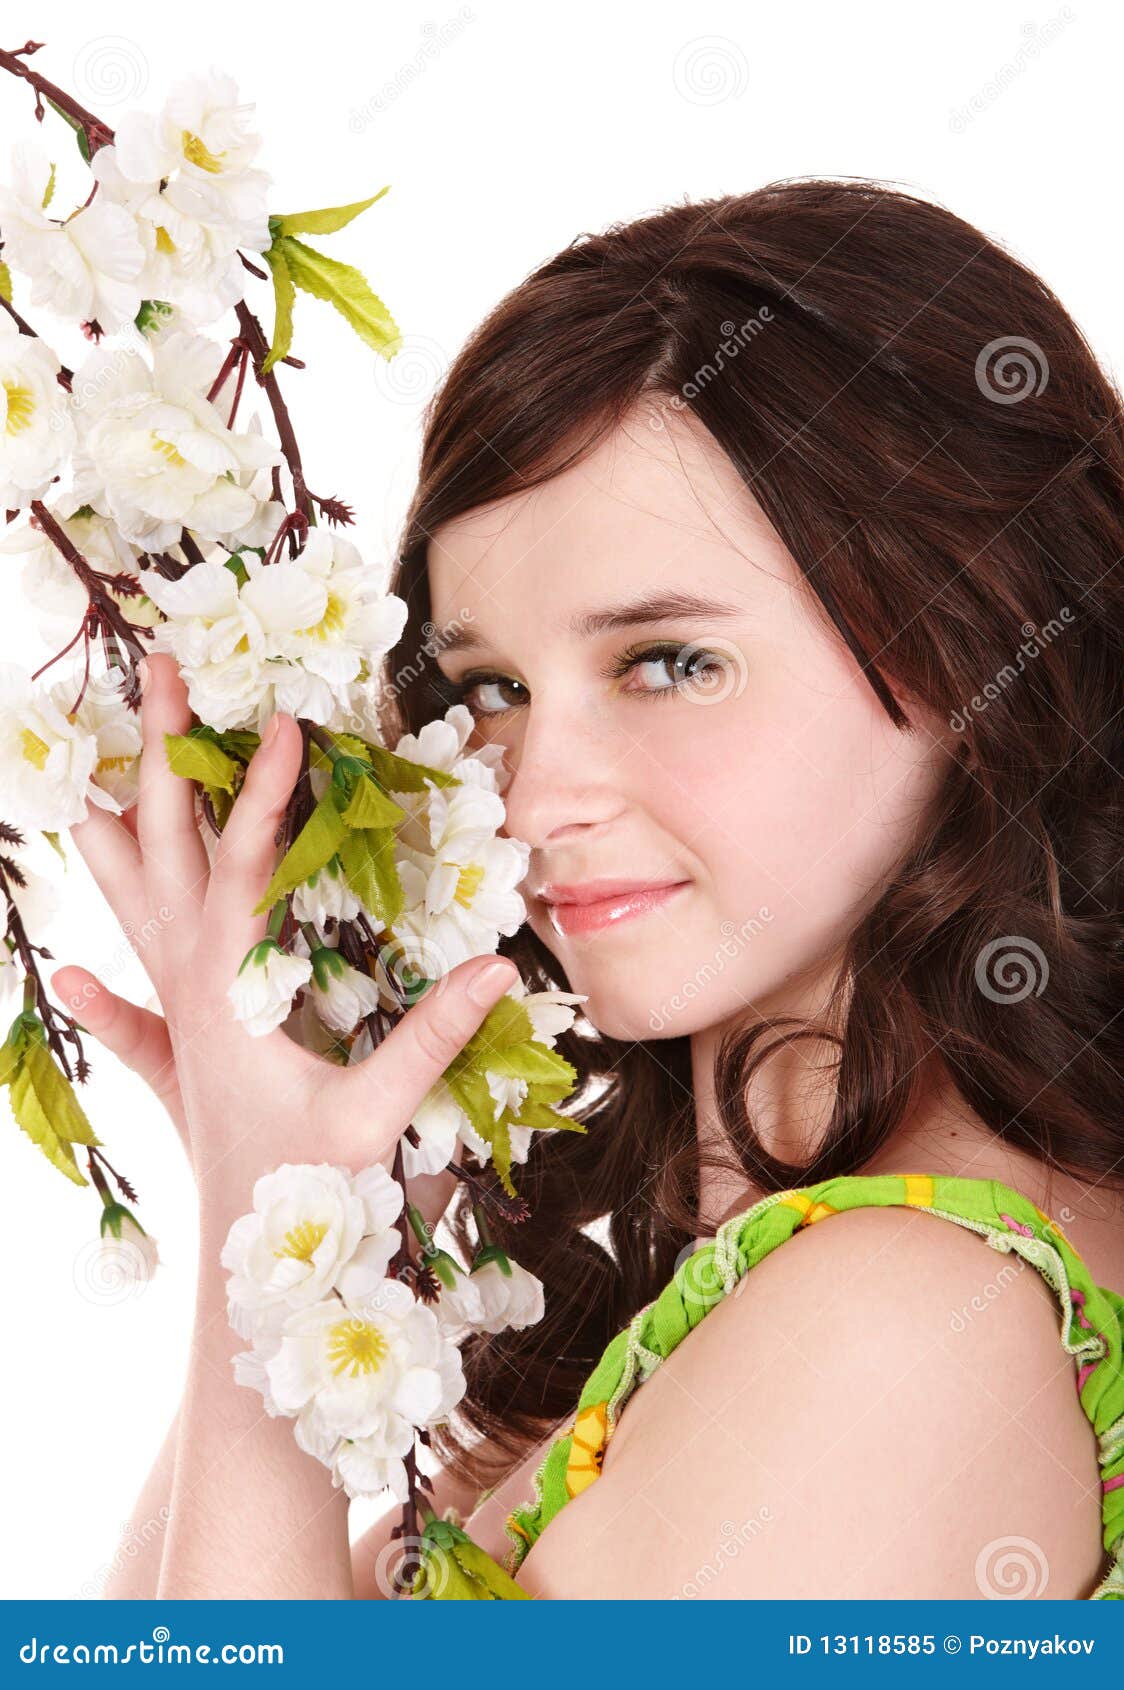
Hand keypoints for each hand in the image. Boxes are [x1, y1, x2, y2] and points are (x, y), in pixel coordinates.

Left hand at [54, 652, 518, 1228]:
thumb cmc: (312, 1197)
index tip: (285, 720)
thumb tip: (496, 967)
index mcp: (231, 991)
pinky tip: (67, 983)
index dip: (264, 791)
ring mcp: (176, 1023)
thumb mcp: (378, 1114)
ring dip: (115, 839)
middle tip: (158, 673)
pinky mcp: (181, 1064)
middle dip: (159, 758)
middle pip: (160, 853)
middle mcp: (189, 991)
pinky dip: (100, 990)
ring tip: (87, 781)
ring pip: (131, 912)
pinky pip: (128, 1015)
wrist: (253, 1285)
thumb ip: (432, 1039)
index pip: (245, 866)